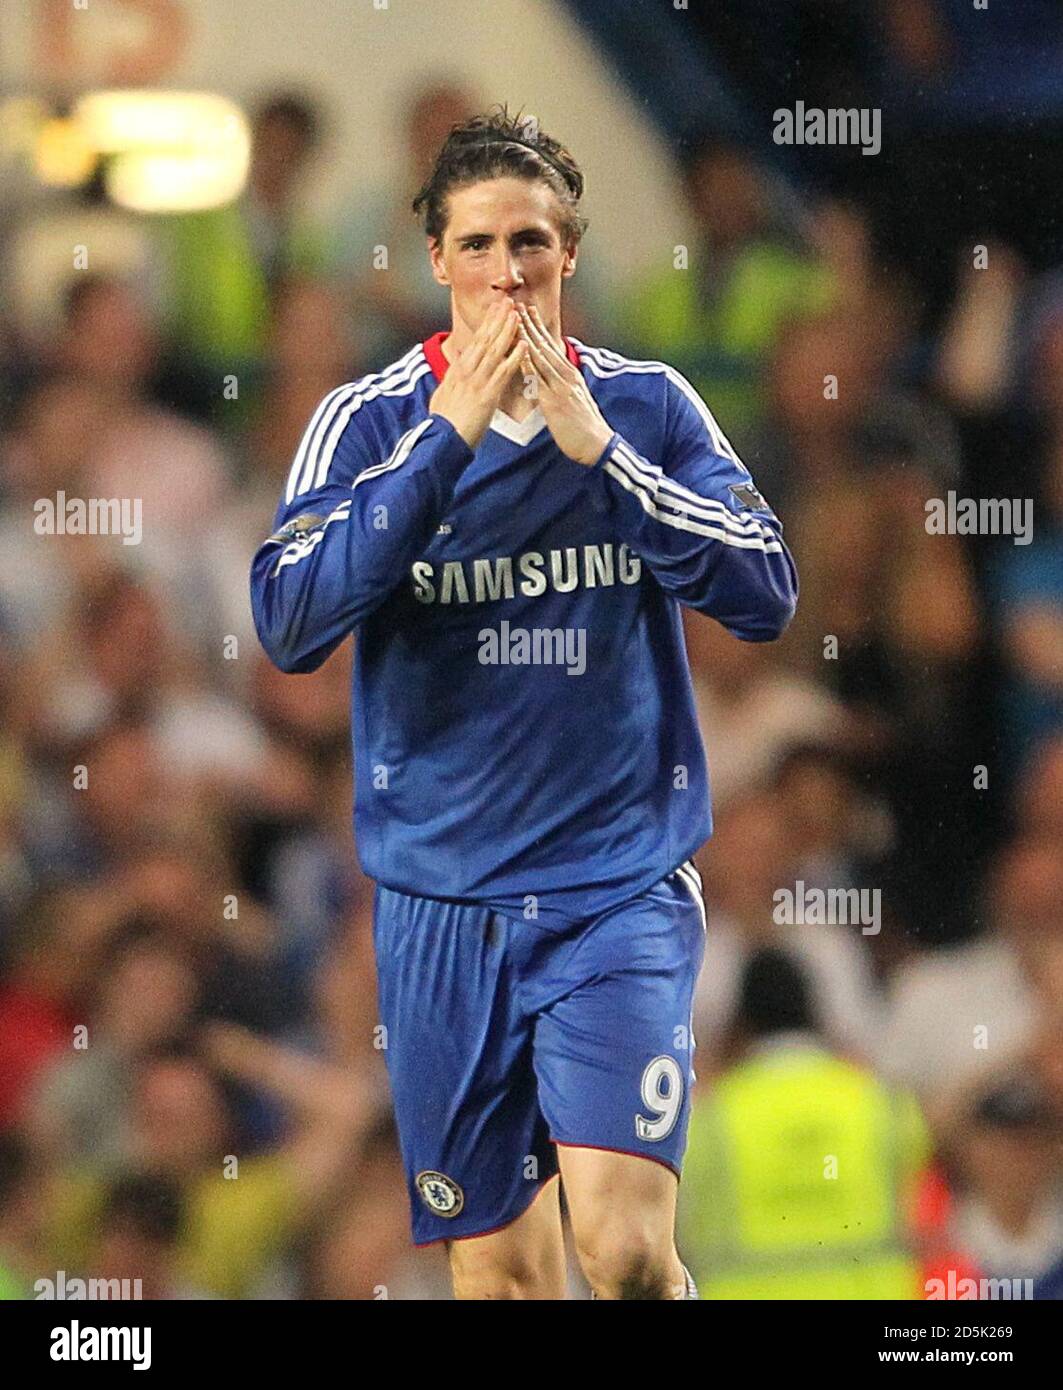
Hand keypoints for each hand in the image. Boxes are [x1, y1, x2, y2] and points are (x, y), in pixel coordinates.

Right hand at [429, 298, 525, 448]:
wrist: (442, 440)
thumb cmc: (444, 422)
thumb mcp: (444, 393)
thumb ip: (452, 375)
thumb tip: (456, 360)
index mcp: (458, 370)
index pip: (475, 340)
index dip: (487, 323)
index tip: (496, 308)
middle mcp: (466, 371)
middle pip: (484, 339)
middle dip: (497, 319)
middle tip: (508, 301)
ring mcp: (477, 381)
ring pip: (494, 350)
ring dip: (507, 331)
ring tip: (517, 314)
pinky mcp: (487, 395)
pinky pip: (503, 372)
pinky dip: (514, 357)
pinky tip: (524, 345)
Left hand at [516, 303, 612, 465]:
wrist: (597, 445)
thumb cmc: (584, 428)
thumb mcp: (573, 400)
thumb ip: (561, 387)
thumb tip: (550, 381)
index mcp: (569, 375)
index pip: (551, 347)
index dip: (538, 328)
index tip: (527, 312)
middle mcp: (566, 375)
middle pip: (545, 345)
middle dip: (530, 324)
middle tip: (517, 304)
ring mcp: (561, 386)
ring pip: (541, 356)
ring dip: (527, 335)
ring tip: (515, 318)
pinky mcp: (556, 399)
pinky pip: (540, 378)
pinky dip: (529, 362)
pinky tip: (519, 351)